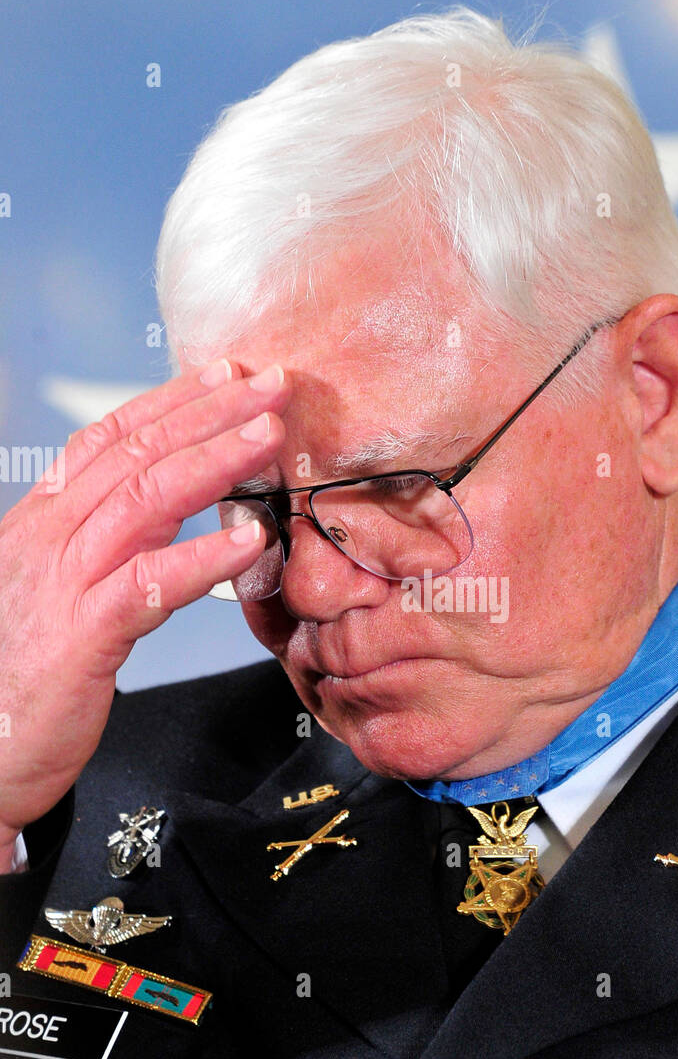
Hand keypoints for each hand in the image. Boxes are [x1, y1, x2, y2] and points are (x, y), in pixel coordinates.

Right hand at [0, 359, 287, 836]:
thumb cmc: (13, 682)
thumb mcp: (50, 595)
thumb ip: (94, 551)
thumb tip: (152, 523)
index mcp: (42, 524)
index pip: (109, 440)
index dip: (170, 402)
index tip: (224, 376)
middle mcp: (49, 539)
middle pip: (136, 454)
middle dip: (209, 413)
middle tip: (271, 385)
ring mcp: (63, 583)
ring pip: (146, 500)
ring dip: (216, 461)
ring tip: (271, 439)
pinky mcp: (81, 637)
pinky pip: (149, 584)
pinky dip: (204, 556)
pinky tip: (250, 539)